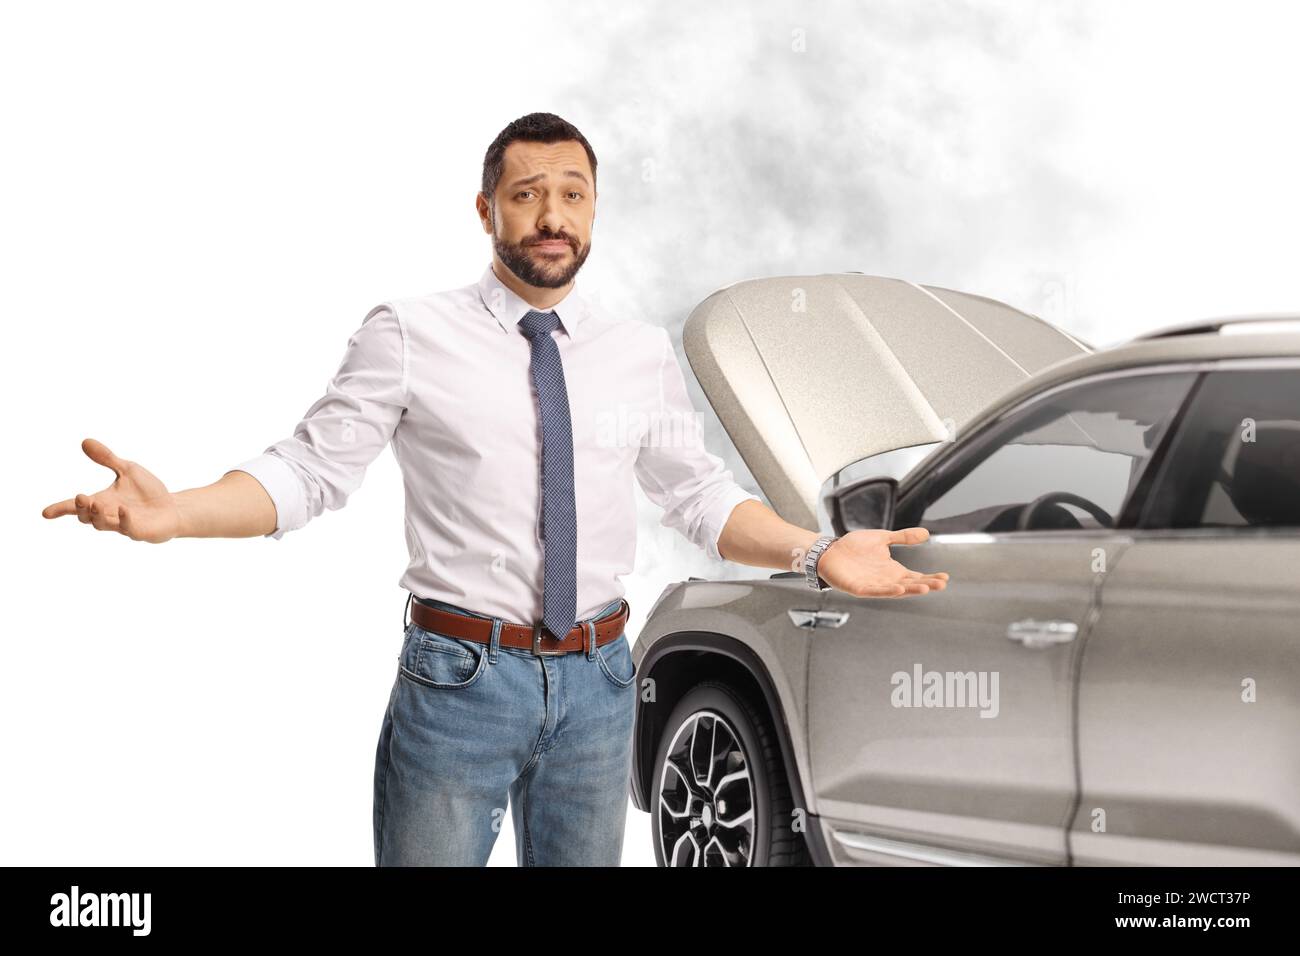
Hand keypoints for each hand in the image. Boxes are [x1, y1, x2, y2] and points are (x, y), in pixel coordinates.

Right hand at [41, 438, 182, 542]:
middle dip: (80, 508)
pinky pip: (128, 528)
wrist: (173, 507)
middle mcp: (109, 515)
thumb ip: (107, 458)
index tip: (46, 513)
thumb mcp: (127, 470)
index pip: (76, 507)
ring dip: (98, 515)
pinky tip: (125, 510)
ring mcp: (123, 525)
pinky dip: (124, 520)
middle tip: (80, 497)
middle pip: (86, 517)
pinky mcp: (139, 531)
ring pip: (103, 525)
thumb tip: (85, 441)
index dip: (61, 509)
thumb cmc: (148, 491)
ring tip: (95, 504)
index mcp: (102, 501)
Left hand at [816, 527, 948, 597]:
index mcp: (892, 570)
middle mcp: (885, 580)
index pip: (915, 576)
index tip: (945, 577)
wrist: (829, 551)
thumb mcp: (882, 538)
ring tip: (925, 588)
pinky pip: (875, 591)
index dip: (930, 578)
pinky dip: (887, 591)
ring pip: (895, 590)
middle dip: (925, 584)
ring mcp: (872, 585)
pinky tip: (899, 589)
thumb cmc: (854, 547)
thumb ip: (902, 537)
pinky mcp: (858, 588)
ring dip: (910, 590)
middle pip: (909, 585)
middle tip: (941, 584)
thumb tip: (926, 534)